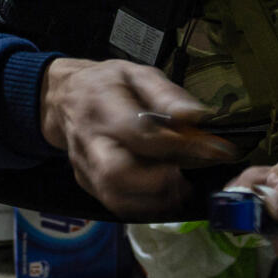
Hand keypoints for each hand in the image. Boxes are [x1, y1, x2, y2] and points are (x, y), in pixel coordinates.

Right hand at [38, 58, 238, 217]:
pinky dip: (143, 205)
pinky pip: (114, 203)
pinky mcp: (85, 182)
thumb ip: (167, 94)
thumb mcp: (138, 73)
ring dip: (154, 199)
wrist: (64, 98)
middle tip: (186, 176)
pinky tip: (162, 192)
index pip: (140, 133)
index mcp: (103, 104)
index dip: (179, 146)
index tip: (214, 150)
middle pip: (118, 174)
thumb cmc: (108, 83)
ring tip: (178, 187)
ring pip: (115, 197)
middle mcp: (89, 139)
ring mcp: (84, 165)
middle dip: (160, 182)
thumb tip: (197, 116)